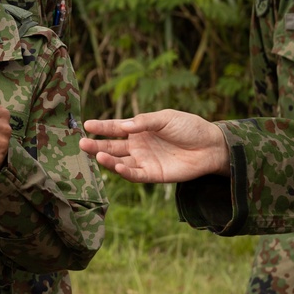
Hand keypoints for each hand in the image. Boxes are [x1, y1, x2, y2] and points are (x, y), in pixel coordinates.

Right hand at [79, 109, 228, 181]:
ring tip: (97, 154)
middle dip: (97, 145)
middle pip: (113, 146)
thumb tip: (122, 126)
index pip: (115, 128)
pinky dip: (125, 172)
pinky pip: (136, 175)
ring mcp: (145, 161)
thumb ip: (144, 122)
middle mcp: (139, 146)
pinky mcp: (154, 174)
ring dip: (107, 159)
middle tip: (81, 143)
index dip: (101, 127)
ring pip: (120, 162)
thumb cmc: (189, 127)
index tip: (86, 125)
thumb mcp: (166, 118)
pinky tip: (116, 166)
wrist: (211, 145)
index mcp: (140, 130)